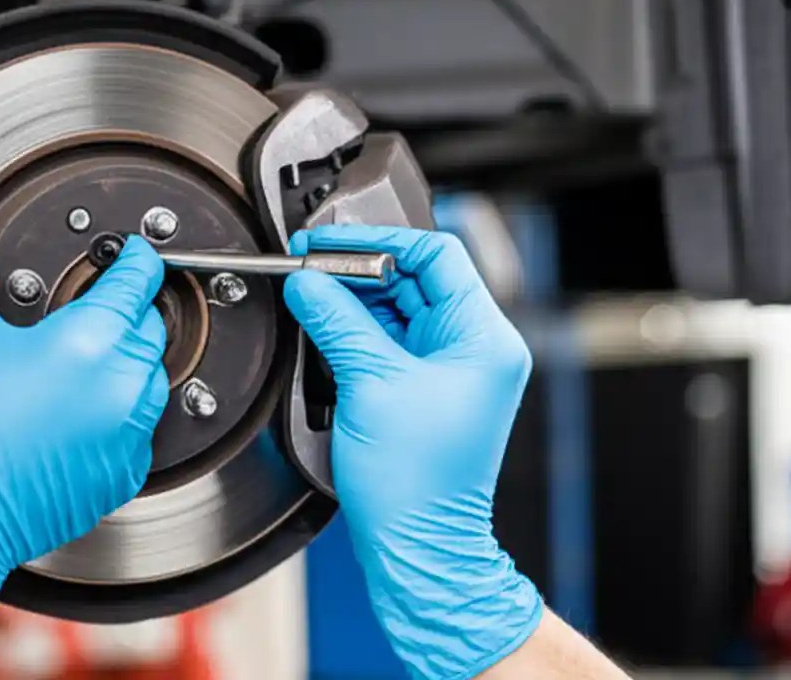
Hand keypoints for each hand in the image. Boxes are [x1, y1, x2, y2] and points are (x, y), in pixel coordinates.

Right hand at [0, 235, 169, 639]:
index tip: (134, 255)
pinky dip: (122, 415)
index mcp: (89, 343)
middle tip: (102, 304)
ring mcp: (126, 436)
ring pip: (151, 382)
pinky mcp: (120, 476)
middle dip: (132, 311)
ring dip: (131, 363)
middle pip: (150, 330)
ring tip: (89, 359)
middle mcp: (120, 389)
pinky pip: (139, 432)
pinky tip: (85, 412)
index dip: (137, 262)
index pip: (137, 284)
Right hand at [283, 225, 541, 679]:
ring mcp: (449, 370)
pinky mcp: (423, 389)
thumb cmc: (414, 485)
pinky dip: (353, 329)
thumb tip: (307, 282)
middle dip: (356, 271)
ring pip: (396, 309)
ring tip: (308, 294)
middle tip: (307, 265)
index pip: (436, 255)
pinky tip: (320, 324)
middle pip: (413, 280)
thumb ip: (335, 322)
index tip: (330, 242)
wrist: (416, 548)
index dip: (379, 242)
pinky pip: (386, 340)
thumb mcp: (369, 385)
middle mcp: (474, 349)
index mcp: (484, 338)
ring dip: (351, 299)